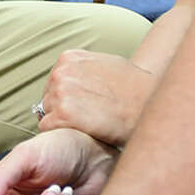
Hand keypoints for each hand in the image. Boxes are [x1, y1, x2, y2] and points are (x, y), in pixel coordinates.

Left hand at [37, 50, 156, 146]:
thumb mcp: (106, 64)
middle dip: (62, 111)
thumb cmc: (133, 86)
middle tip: (86, 119)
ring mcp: (60, 92)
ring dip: (62, 124)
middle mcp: (61, 72)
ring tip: (87, 126)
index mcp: (68, 59)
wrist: (147, 102)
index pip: (52, 84)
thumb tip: (73, 80)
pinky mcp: (63, 114)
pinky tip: (82, 133)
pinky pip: (47, 128)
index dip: (66, 99)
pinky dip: (61, 134)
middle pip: (47, 99)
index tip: (81, 107)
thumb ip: (84, 69)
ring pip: (47, 115)